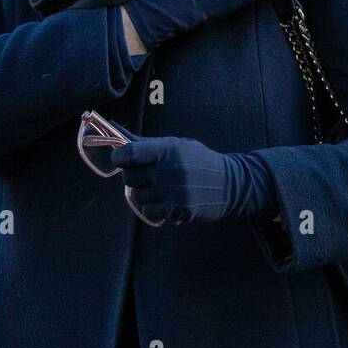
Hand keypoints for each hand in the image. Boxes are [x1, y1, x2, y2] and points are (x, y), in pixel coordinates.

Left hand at [110, 135, 274, 224]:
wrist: (231, 184)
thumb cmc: (200, 161)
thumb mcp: (178, 145)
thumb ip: (147, 144)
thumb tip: (117, 135)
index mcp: (168, 149)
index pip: (130, 153)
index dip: (119, 157)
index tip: (121, 159)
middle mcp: (169, 169)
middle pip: (129, 177)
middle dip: (135, 177)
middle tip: (150, 175)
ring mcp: (174, 191)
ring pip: (137, 196)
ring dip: (145, 194)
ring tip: (163, 189)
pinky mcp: (178, 210)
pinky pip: (148, 212)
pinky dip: (153, 208)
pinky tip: (167, 201)